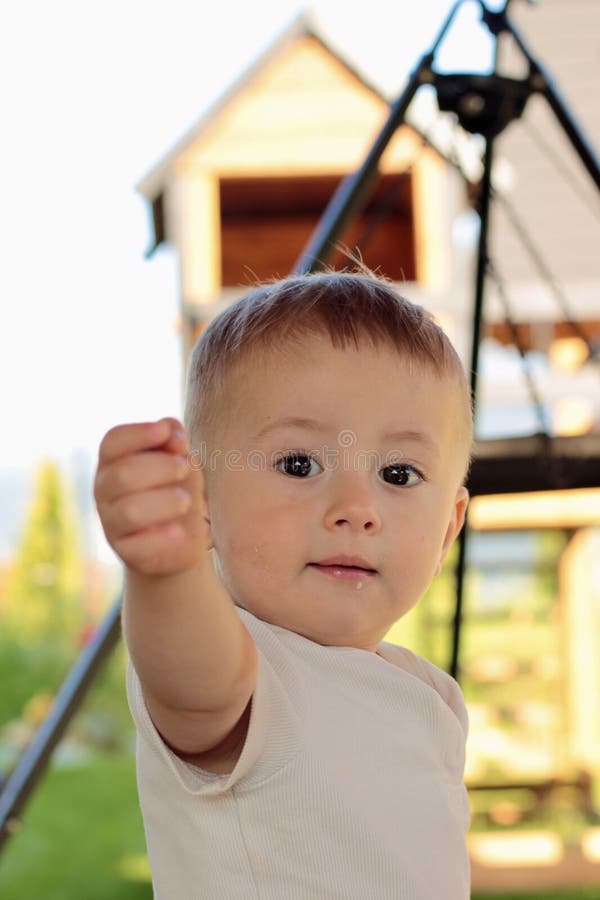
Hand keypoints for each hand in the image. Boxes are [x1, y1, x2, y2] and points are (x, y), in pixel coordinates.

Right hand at [94, 418, 210, 574]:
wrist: (179, 541)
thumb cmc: (174, 489)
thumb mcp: (179, 460)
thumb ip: (173, 440)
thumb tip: (168, 429)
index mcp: (113, 462)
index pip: (112, 442)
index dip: (138, 433)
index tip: (164, 431)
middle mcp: (105, 491)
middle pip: (123, 474)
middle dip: (161, 467)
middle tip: (185, 468)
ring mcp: (112, 523)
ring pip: (131, 510)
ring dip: (165, 501)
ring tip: (186, 501)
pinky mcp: (126, 551)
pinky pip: (140, 545)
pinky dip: (163, 537)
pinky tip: (180, 532)